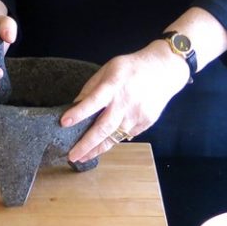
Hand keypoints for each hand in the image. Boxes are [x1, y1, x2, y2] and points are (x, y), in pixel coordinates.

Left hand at [61, 41, 189, 163]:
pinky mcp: (145, 123)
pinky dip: (112, 141)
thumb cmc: (131, 68)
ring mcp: (137, 116)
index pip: (93, 101)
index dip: (78, 113)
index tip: (63, 123)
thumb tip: (75, 105)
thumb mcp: (108, 69)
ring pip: (114, 137)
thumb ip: (91, 88)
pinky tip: (101, 145)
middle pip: (103, 128)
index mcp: (113, 85)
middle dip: (86, 144)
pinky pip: (125, 135)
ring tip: (81, 157)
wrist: (163, 71)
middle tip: (71, 156)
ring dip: (97, 149)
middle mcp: (125, 103)